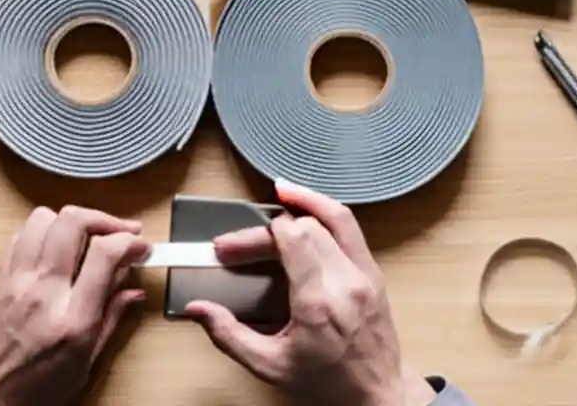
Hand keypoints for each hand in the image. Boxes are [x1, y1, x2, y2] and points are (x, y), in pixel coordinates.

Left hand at [0, 206, 149, 405]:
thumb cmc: (35, 389)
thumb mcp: (85, 363)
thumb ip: (112, 319)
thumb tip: (134, 290)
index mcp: (71, 319)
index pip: (103, 255)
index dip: (129, 241)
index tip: (141, 247)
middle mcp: (41, 292)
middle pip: (72, 222)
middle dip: (104, 218)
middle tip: (120, 232)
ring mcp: (16, 280)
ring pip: (43, 218)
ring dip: (71, 220)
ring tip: (87, 237)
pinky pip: (21, 234)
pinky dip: (45, 231)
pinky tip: (57, 249)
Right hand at [186, 180, 435, 405]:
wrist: (379, 395)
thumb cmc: (327, 384)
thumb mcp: (270, 367)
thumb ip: (230, 336)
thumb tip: (197, 309)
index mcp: (318, 303)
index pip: (292, 239)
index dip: (259, 234)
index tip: (233, 248)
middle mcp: (345, 281)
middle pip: (305, 228)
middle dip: (267, 229)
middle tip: (239, 245)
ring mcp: (365, 274)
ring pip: (335, 217)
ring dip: (305, 202)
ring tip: (280, 190)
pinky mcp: (374, 273)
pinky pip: (352, 228)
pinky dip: (329, 211)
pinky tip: (309, 208)